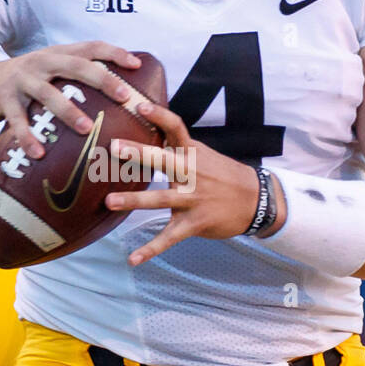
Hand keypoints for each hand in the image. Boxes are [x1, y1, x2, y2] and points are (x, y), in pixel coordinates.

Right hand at [0, 43, 141, 156]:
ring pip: (49, 93)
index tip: (136, 65)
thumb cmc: (20, 84)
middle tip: (124, 96)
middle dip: (103, 79)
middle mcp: (41, 62)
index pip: (90, 46)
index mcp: (56, 54)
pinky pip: (17, 119)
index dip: (114, 53)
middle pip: (76, 65)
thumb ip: (70, 79)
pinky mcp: (3, 98)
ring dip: (69, 111)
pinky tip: (39, 154)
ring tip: (87, 129)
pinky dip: (28, 137)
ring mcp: (21, 79)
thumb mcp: (45, 73)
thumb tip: (109, 98)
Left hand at [103, 101, 262, 264]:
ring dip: (134, 201)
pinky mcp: (195, 223)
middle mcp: (192, 173)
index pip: (176, 128)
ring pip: (160, 200)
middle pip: (163, 160)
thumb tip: (147, 134)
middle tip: (114, 147)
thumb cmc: (222, 176)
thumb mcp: (202, 155)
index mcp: (192, 153)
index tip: (139, 105)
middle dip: (139, 153)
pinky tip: (133, 259)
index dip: (159, 116)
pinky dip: (151, 250)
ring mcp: (193, 199)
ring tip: (109, 202)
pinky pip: (170, 237)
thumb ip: (177, 148)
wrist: (255, 200)